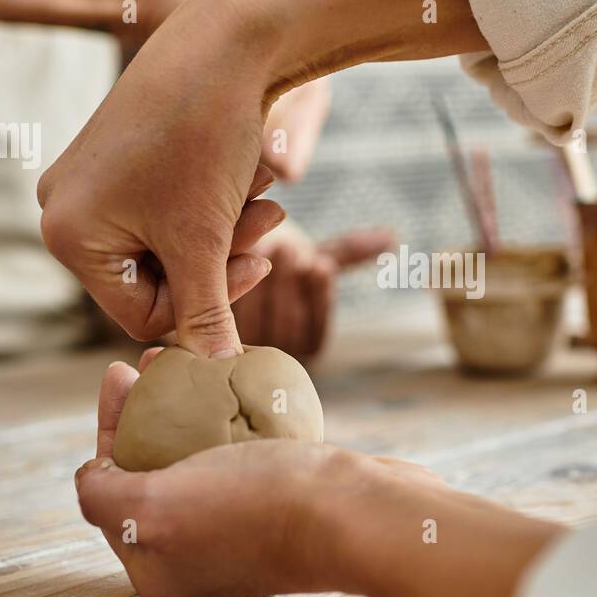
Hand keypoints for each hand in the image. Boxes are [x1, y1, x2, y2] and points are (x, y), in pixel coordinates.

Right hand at [42, 0, 485, 357]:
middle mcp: (65, 208)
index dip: (207, 303)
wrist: (226, 39)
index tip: (257, 267)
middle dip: (220, 260)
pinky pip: (172, 209)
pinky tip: (247, 173)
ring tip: (263, 195)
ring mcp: (92, 181)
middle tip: (268, 229)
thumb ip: (205, 314)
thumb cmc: (205, 136)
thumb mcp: (205, 239)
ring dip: (227, 230)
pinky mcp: (122, 159)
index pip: (142, 314)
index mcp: (65, 235)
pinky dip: (214, 202)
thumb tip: (214, 375)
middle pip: (158, 280)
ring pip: (173, 244)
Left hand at [76, 351, 562, 596]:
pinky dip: (228, 420)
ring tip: (187, 360)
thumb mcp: (151, 510)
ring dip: (183, 407)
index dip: (110, 427)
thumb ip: (101, 497)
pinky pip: (238, 457)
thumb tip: (88, 477)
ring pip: (192, 458)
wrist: (356, 512)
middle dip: (144, 411)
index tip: (119, 373)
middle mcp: (194, 563)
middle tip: (152, 359)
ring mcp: (239, 537)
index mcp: (157, 577)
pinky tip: (230, 383)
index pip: (109, 490)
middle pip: (149, 471)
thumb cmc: (255, 510)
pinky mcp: (279, 509)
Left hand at [232, 223, 392, 359]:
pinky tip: (234, 255)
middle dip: (289, 285)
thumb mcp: (314, 255)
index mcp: (303, 345)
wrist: (231, 254)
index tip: (321, 263)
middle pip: (283, 325)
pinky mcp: (206, 340)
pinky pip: (221, 314)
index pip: (315, 330)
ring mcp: (236, 353)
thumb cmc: (278, 259)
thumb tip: (391, 236)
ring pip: (251, 320)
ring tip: (266, 244)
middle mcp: (272, 359)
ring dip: (260, 281)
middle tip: (291, 248)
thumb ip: (350, 252)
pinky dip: (229, 283)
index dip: (319, 297)